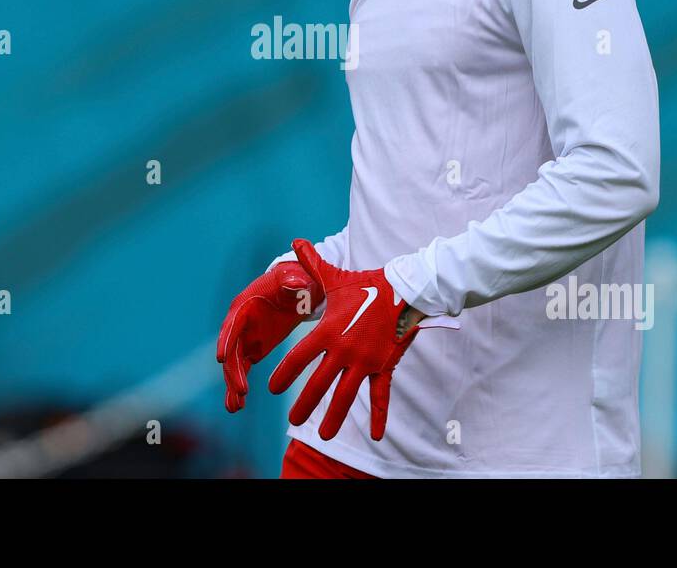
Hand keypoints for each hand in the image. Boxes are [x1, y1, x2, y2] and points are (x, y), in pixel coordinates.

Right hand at [216, 259, 320, 412]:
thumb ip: (293, 281)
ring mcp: (245, 337)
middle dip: (233, 371)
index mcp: (245, 305)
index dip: (226, 341)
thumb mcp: (295, 278)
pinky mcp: (253, 348)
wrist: (299, 289)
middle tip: (241, 391)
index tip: (221, 359)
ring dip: (233, 384)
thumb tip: (294, 282)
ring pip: (234, 364)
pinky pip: (242, 369)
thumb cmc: (295, 280)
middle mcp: (239, 323)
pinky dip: (239, 386)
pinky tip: (237, 406)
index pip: (232, 325)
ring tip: (235, 407)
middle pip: (231, 350)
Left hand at [267, 239, 421, 440]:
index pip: (299, 357)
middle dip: (304, 404)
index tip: (271, 388)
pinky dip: (380, 416)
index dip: (283, 374)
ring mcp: (365, 360)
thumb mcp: (335, 277)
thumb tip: (295, 241)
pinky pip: (382, 395)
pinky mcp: (384, 365)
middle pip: (319, 383)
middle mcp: (344, 349)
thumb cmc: (366, 285)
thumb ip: (311, 263)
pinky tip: (377, 435)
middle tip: (293, 421)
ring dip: (335, 417)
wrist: (405, 290)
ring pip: (347, 395)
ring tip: (323, 435)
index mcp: (329, 330)